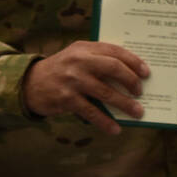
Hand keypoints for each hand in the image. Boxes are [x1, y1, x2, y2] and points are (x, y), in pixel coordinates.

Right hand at [22, 41, 149, 134]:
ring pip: (106, 92)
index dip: (133, 61)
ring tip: (137, 112)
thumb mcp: (77, 57)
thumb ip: (98, 60)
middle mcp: (79, 61)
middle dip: (131, 80)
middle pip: (113, 68)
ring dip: (124, 104)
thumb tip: (131, 76)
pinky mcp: (66, 98)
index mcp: (84, 47)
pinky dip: (105, 122)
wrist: (30, 83)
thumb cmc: (62, 70)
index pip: (114, 51)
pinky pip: (91, 112)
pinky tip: (115, 129)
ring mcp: (72, 79)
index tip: (146, 73)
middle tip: (141, 92)